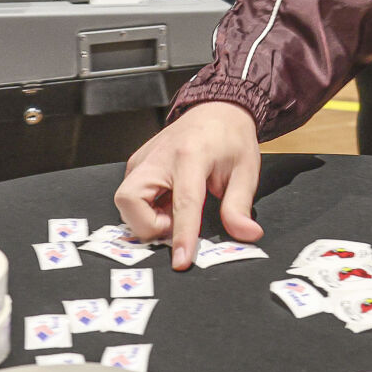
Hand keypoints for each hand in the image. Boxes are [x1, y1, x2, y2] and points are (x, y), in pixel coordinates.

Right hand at [115, 102, 262, 269]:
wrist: (217, 109)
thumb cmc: (231, 138)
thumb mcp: (246, 170)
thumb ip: (240, 206)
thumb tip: (247, 235)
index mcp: (191, 155)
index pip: (183, 202)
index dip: (182, 235)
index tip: (181, 261)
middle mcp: (159, 156)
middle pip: (130, 201)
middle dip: (148, 224)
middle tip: (175, 221)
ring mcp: (142, 158)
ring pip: (124, 201)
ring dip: (147, 216)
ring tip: (175, 208)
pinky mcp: (135, 163)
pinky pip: (130, 195)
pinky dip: (146, 207)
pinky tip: (168, 200)